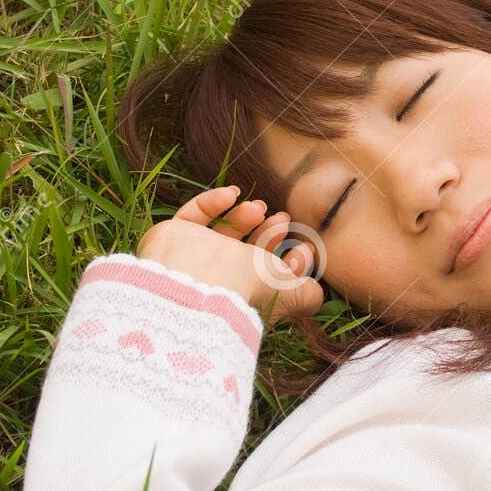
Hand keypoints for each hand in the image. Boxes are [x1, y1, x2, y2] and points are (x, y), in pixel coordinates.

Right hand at [135, 185, 323, 328]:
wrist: (192, 285)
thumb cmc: (244, 289)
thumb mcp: (289, 294)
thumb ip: (307, 296)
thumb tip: (317, 294)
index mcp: (245, 295)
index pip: (269, 279)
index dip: (289, 263)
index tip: (304, 249)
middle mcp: (220, 278)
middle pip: (247, 252)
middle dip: (270, 234)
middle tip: (283, 219)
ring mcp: (195, 257)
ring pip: (221, 233)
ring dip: (244, 217)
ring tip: (258, 209)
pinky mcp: (174, 237)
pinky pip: (192, 215)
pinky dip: (212, 202)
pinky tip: (232, 194)